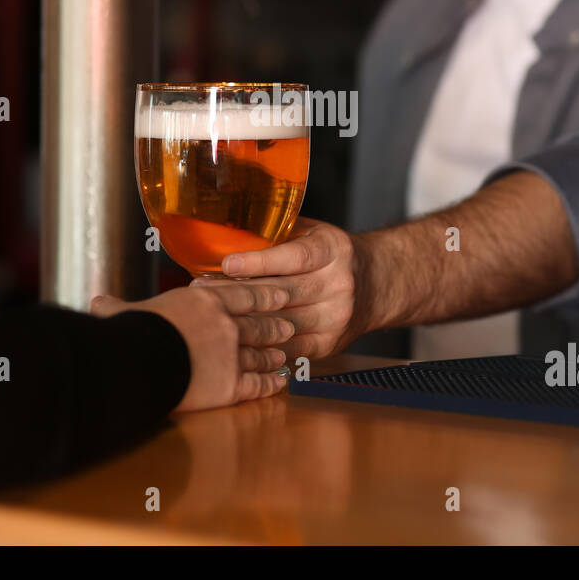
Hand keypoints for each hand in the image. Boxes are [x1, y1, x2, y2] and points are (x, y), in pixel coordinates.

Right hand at [92, 283, 295, 411]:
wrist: (140, 362)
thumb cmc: (133, 333)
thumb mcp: (131, 314)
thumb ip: (121, 309)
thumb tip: (98, 303)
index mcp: (206, 301)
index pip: (244, 294)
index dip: (265, 293)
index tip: (280, 292)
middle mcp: (226, 325)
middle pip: (259, 324)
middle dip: (275, 325)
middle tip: (289, 324)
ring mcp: (232, 355)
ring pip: (261, 353)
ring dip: (274, 353)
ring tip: (284, 353)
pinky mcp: (231, 385)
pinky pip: (258, 384)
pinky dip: (271, 383)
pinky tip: (279, 382)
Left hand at [193, 218, 370, 362]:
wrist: (377, 285)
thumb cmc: (331, 255)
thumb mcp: (313, 233)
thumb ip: (279, 235)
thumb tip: (226, 231)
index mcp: (333, 250)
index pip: (295, 257)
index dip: (260, 262)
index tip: (227, 263)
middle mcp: (339, 285)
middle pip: (282, 292)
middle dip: (239, 292)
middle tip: (201, 289)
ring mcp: (336, 318)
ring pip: (281, 323)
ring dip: (243, 320)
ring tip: (211, 313)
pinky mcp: (328, 345)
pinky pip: (287, 348)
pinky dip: (260, 344)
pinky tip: (235, 338)